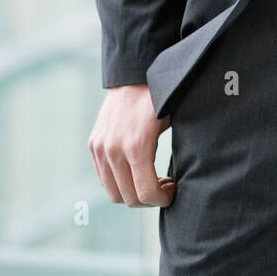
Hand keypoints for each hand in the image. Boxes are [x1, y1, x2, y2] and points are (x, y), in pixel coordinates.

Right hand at [88, 84, 175, 207]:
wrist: (134, 76)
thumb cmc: (161, 100)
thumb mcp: (174, 124)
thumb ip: (174, 155)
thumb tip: (182, 180)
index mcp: (136, 146)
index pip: (146, 193)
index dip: (162, 200)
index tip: (172, 191)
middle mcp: (113, 150)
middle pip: (129, 198)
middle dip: (149, 199)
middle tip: (164, 186)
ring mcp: (100, 148)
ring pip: (113, 192)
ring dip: (133, 193)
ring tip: (150, 179)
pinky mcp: (94, 144)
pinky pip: (104, 178)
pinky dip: (119, 182)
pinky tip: (135, 171)